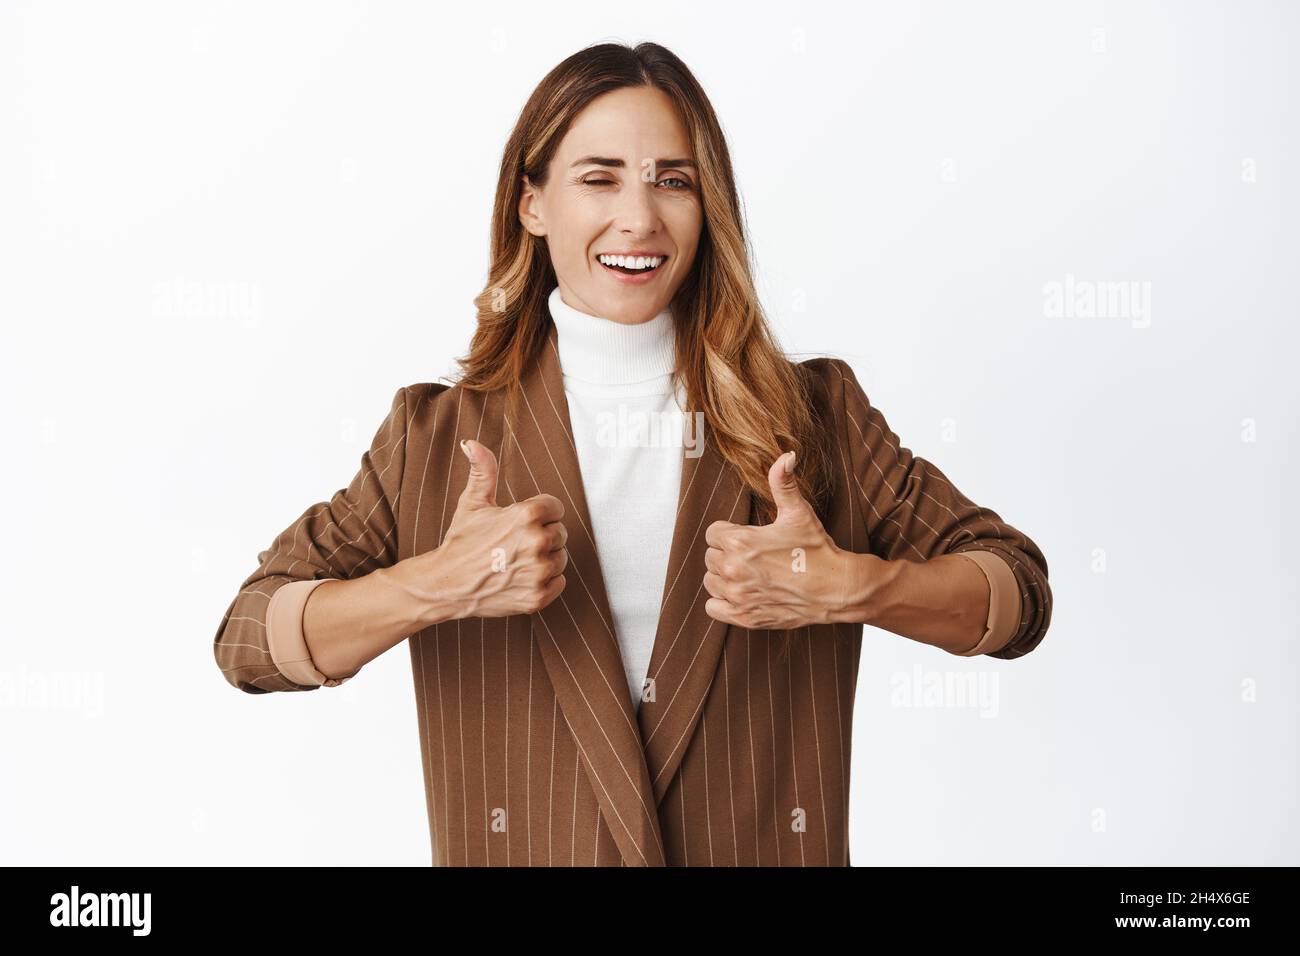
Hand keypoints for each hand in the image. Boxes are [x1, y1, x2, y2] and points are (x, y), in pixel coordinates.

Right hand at [393, 438, 567, 621]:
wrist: (447, 585)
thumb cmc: (461, 542)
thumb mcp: (472, 502)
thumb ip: (483, 469)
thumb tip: (471, 443)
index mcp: (525, 516)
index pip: (555, 507)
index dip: (540, 513)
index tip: (522, 522)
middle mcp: (535, 543)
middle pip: (560, 533)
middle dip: (542, 535)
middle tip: (516, 543)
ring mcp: (537, 572)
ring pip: (560, 558)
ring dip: (545, 558)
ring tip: (517, 560)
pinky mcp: (537, 597)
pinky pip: (560, 582)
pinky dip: (546, 581)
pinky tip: (523, 576)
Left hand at [703, 450, 855, 629]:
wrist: (835, 589)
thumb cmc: (816, 550)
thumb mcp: (798, 513)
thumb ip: (783, 482)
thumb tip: (786, 456)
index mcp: (740, 542)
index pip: (712, 533)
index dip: (729, 533)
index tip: (746, 537)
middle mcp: (733, 569)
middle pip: (710, 557)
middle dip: (727, 554)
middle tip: (751, 556)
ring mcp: (737, 595)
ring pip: (710, 581)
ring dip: (723, 577)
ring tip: (747, 574)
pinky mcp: (743, 617)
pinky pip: (713, 608)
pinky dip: (722, 602)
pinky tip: (741, 594)